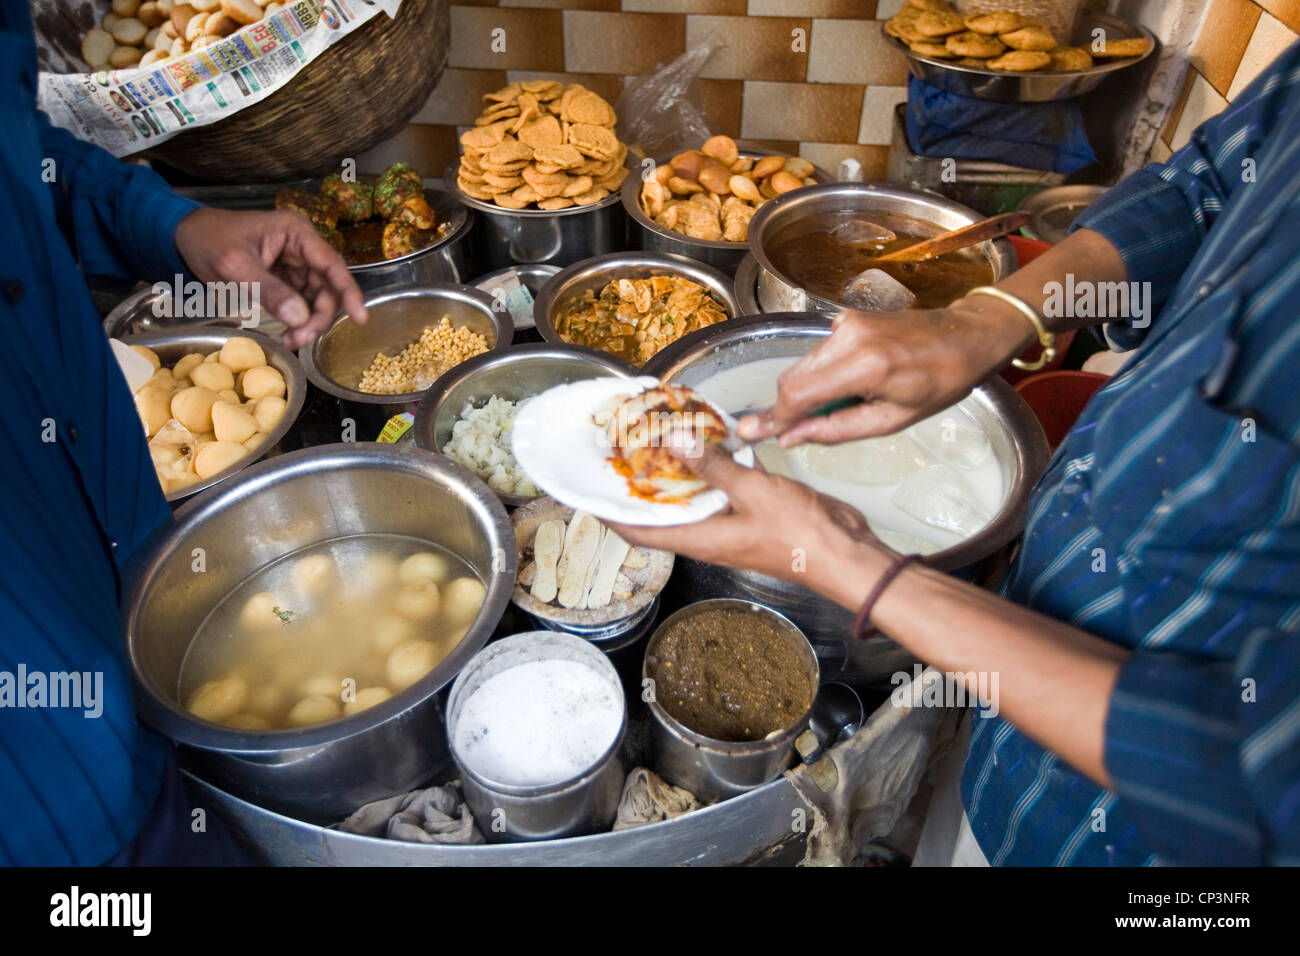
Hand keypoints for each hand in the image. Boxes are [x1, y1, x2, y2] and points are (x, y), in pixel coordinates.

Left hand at [174, 207, 366, 349]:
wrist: (184, 239)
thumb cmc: (208, 241)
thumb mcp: (235, 266)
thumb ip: (269, 291)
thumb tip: (300, 317)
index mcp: (296, 233)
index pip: (332, 264)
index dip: (349, 292)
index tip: (360, 318)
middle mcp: (302, 247)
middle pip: (327, 286)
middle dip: (318, 316)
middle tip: (300, 340)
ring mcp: (295, 263)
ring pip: (317, 298)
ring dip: (309, 322)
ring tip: (291, 341)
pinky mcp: (285, 278)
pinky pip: (301, 302)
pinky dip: (298, 320)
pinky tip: (289, 334)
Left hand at [608, 438, 891, 611]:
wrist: (844, 552)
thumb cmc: (797, 532)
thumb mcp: (751, 491)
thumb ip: (713, 467)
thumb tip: (674, 443)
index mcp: (698, 539)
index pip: (640, 533)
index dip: (611, 515)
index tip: (588, 491)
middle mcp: (708, 535)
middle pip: (662, 513)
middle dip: (641, 486)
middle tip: (623, 451)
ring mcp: (730, 525)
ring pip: (694, 498)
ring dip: (679, 472)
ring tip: (661, 437)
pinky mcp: (752, 513)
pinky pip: (723, 490)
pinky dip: (716, 468)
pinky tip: (715, 440)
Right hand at [738, 301, 1032, 447]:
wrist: (963, 337)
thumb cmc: (938, 383)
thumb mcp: (891, 420)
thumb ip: (835, 429)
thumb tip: (790, 437)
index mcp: (866, 366)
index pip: (798, 394)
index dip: (774, 417)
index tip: (753, 433)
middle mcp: (850, 337)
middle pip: (792, 379)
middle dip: (789, 407)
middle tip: (798, 429)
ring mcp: (846, 323)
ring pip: (802, 366)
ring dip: (809, 391)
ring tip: (846, 401)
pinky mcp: (846, 318)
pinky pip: (818, 353)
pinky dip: (823, 373)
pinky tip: (851, 381)